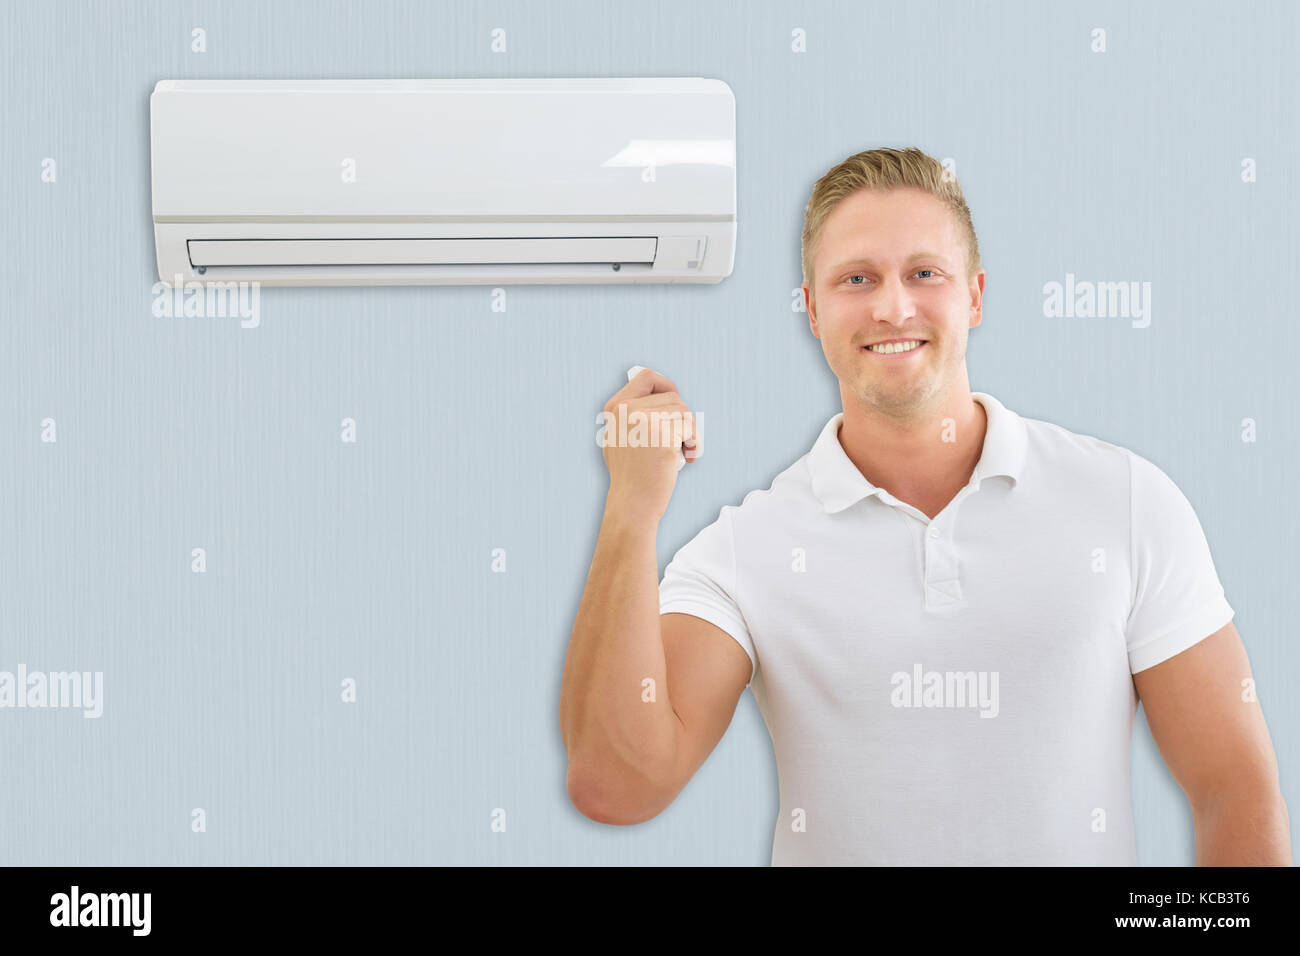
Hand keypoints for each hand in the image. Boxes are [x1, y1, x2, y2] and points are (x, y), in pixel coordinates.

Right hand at [601, 367, 700, 519]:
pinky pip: (689, 426)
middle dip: (683, 418)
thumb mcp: (622, 439)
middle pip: (672, 395)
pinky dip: (695, 442)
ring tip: (683, 451)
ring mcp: (641, 419)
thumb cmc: (633, 477)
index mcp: (615, 408)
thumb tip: (663, 397)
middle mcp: (625, 409)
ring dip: (690, 431)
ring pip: (683, 410)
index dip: (666, 386)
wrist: (632, 504)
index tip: (675, 406)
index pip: (646, 376)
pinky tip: (688, 456)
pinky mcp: (660, 432)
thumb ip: (634, 417)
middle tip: (681, 440)